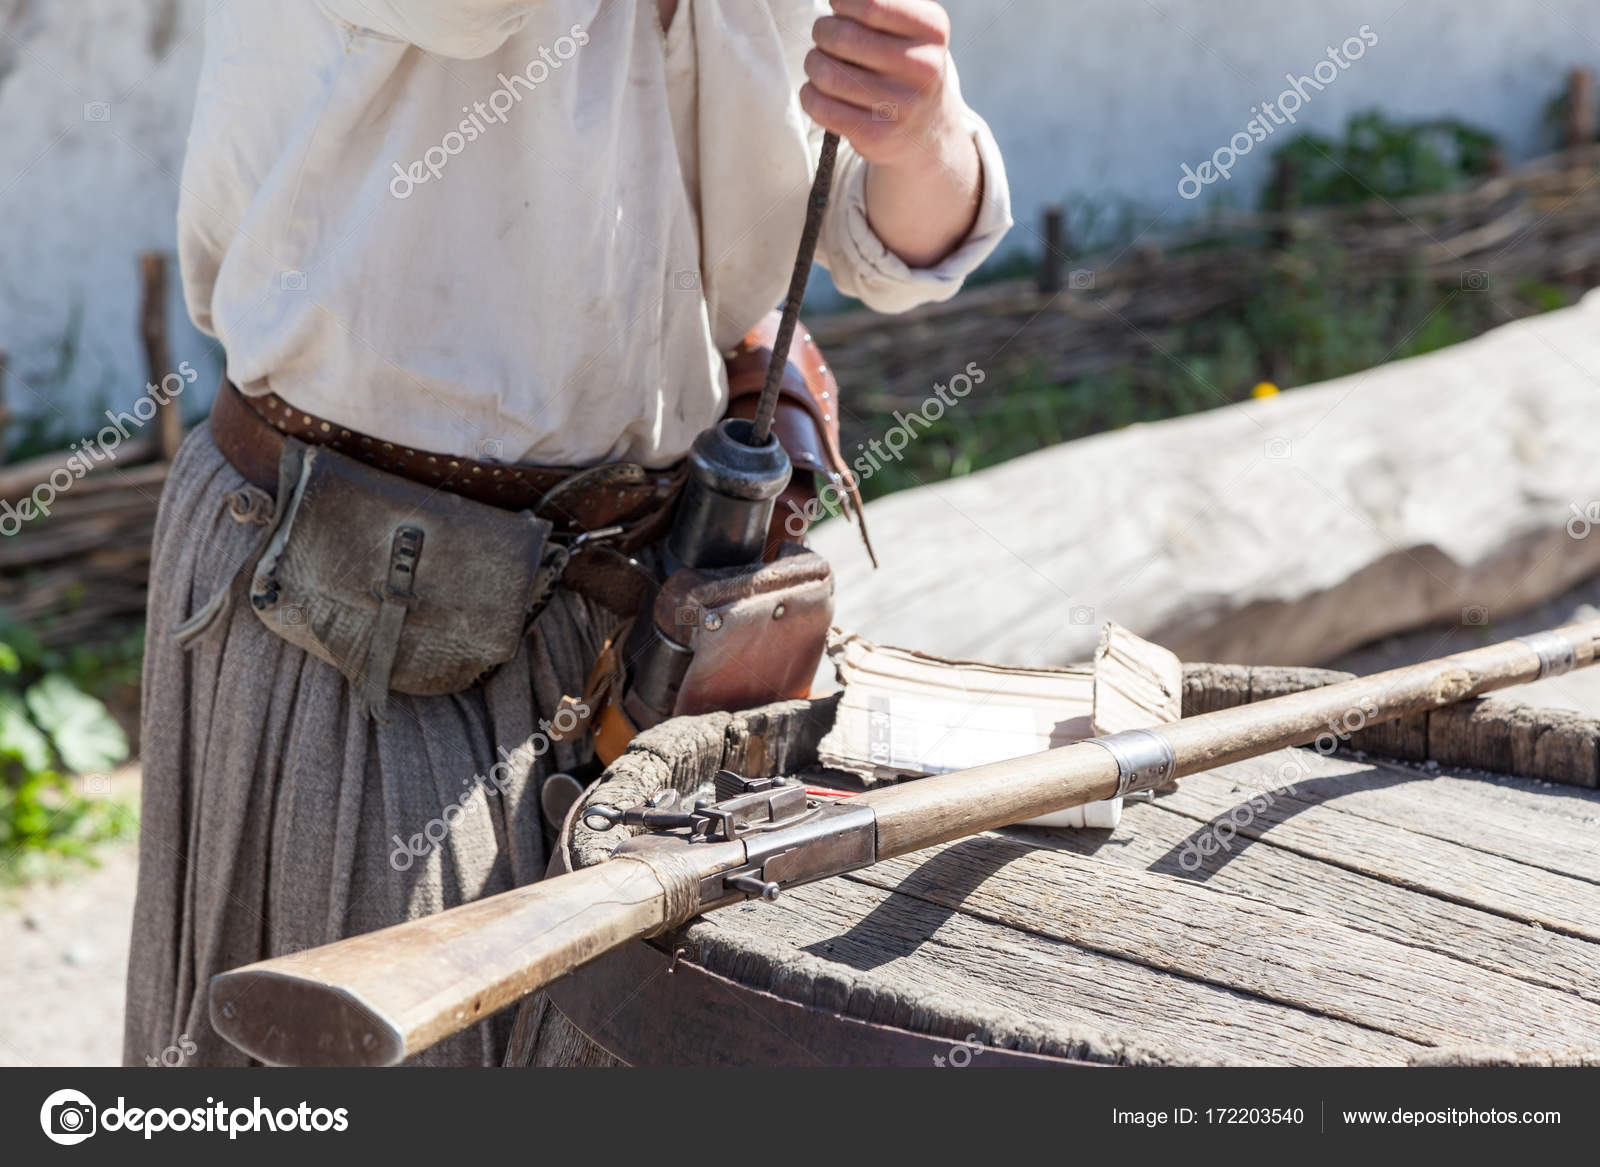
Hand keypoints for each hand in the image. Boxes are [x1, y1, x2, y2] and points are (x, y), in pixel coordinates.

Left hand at [801, 0, 982, 266]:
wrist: (925, 131)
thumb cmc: (902, 66)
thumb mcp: (907, 28)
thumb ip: (876, 7)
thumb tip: (835, 1)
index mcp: (932, 30)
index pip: (870, 4)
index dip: (841, 3)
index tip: (837, 7)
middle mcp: (923, 67)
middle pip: (841, 36)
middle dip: (822, 32)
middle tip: (825, 38)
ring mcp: (902, 105)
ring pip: (826, 73)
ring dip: (813, 64)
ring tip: (821, 66)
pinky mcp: (877, 135)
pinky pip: (820, 107)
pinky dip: (810, 95)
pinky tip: (820, 92)